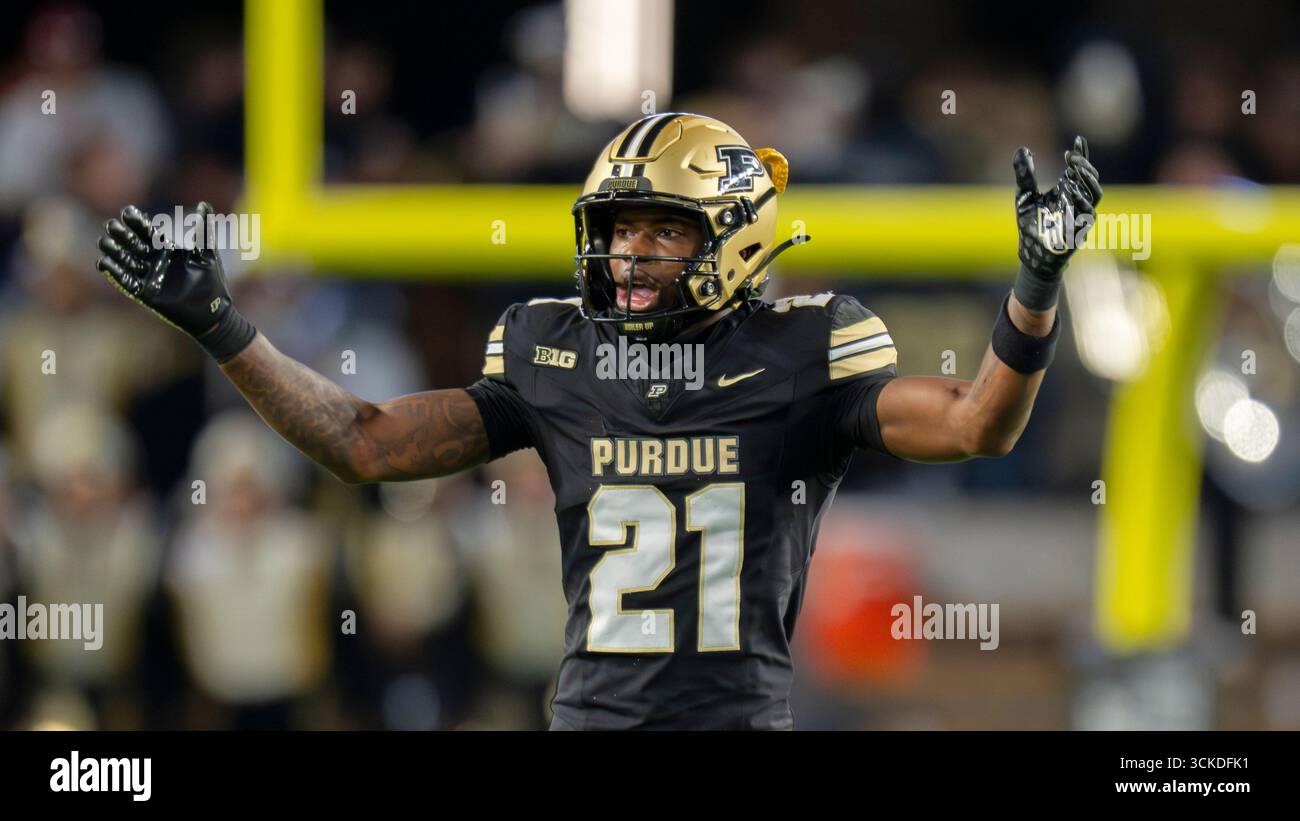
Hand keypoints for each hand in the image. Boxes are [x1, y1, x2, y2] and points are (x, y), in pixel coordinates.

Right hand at [97, 202, 255, 361]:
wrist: (213, 311)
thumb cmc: (212, 281)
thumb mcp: (207, 253)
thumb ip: (203, 230)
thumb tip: (204, 204)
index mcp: (166, 248)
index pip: (147, 231)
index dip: (137, 222)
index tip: (128, 211)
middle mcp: (153, 260)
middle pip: (132, 244)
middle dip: (122, 235)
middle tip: (112, 225)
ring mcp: (148, 276)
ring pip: (125, 260)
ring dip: (114, 251)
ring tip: (104, 242)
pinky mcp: (144, 293)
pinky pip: (125, 281)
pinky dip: (115, 273)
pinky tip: (104, 263)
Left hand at [1011, 136, 1102, 309]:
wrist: (1031, 254)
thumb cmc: (1030, 226)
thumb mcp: (1024, 196)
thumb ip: (1025, 175)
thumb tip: (1022, 149)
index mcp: (1068, 190)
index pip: (1080, 169)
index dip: (1082, 154)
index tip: (1078, 139)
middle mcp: (1078, 201)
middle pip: (1090, 178)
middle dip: (1083, 165)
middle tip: (1070, 155)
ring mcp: (1082, 215)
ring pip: (1095, 194)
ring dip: (1087, 180)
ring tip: (1074, 168)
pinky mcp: (1081, 230)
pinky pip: (1087, 214)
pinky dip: (1080, 201)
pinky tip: (1070, 190)